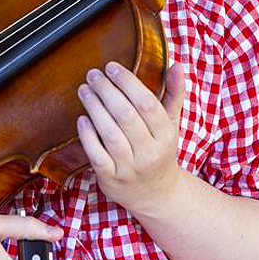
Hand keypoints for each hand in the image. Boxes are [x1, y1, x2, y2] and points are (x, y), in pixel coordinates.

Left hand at [76, 60, 185, 218]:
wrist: (156, 195)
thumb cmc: (161, 151)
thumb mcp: (172, 124)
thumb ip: (174, 94)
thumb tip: (177, 65)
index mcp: (166, 136)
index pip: (147, 104)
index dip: (127, 82)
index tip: (112, 67)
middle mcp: (149, 153)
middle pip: (126, 116)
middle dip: (107, 91)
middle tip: (93, 75)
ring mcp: (130, 168)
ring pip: (110, 134)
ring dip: (94, 108)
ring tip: (84, 90)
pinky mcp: (111, 180)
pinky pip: (97, 156)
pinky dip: (88, 136)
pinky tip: (82, 119)